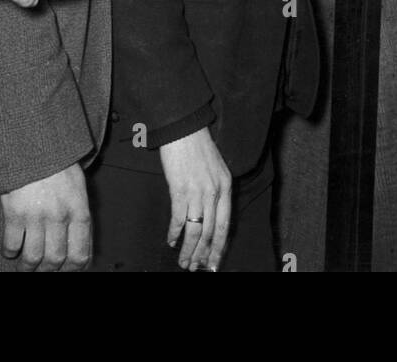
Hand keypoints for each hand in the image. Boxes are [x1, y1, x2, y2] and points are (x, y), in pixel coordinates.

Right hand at [0, 162, 92, 270]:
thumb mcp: (78, 187)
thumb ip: (78, 215)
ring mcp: (36, 215)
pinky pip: (12, 243)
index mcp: (79, 210)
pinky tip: (12, 249)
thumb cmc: (57, 163)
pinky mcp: (15, 212)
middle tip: (43, 270)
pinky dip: (10, 251)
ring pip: (33, 257)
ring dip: (28, 266)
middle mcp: (59, 215)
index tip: (67, 271)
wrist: (35, 142)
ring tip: (25, 265)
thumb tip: (78, 244)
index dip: (73, 269)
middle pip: (55, 259)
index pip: (81, 253)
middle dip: (48, 270)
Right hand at [159, 127, 231, 270]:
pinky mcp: (180, 189)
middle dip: (203, 254)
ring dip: (189, 250)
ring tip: (183, 262)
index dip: (219, 247)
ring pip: (196, 231)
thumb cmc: (197, 147)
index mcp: (226, 187)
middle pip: (210, 233)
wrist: (184, 129)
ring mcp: (198, 192)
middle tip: (196, 268)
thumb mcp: (216, 168)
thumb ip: (216, 191)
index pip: (225, 226)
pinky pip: (179, 219)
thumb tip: (209, 215)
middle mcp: (215, 192)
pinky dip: (175, 233)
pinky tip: (171, 241)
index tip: (214, 263)